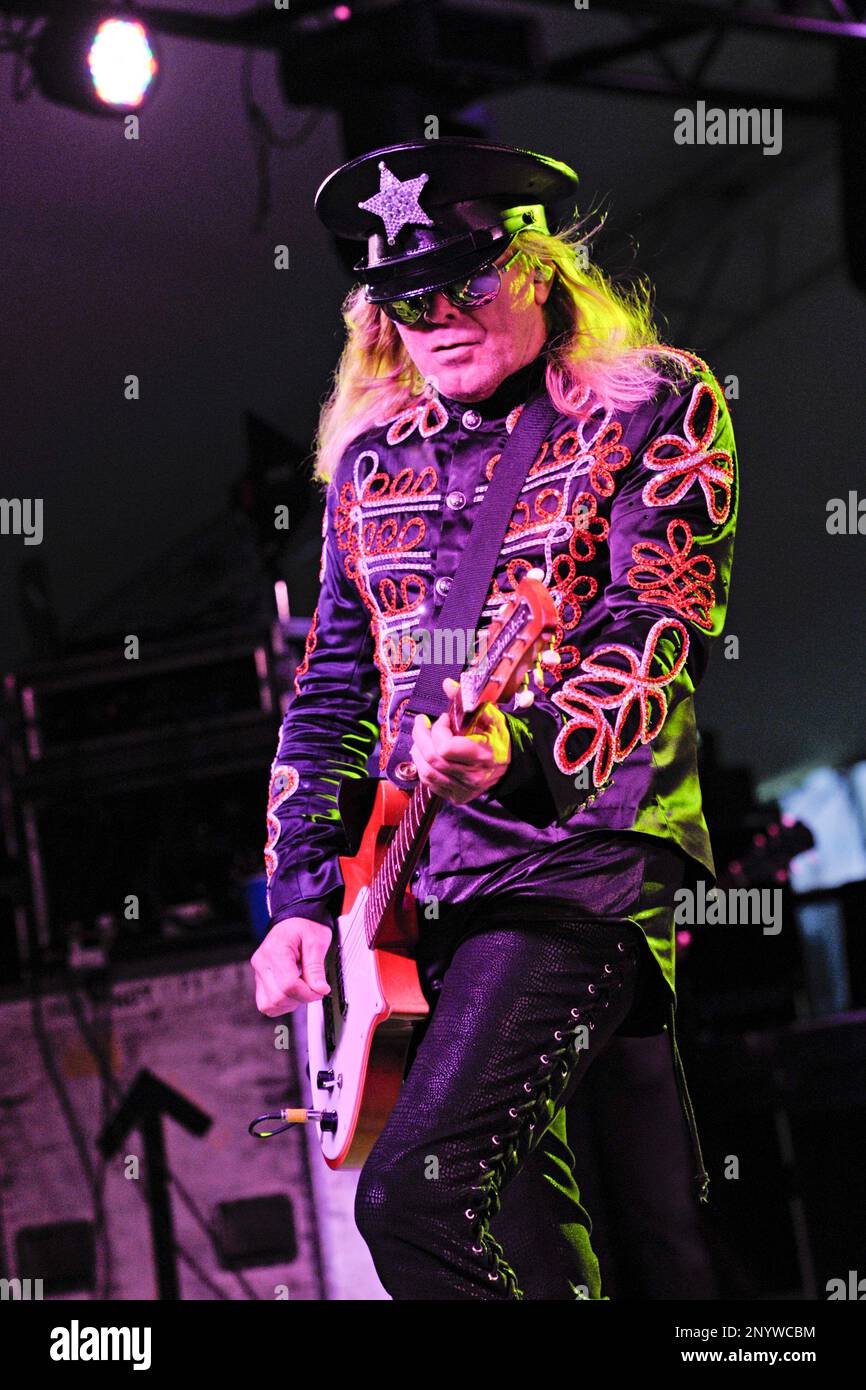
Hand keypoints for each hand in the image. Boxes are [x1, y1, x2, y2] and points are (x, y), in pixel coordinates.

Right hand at [251, 916, 331, 1016]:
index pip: (288, 986)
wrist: (296, 918)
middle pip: (278, 998)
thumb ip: (316, 968)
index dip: (308, 993)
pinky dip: (281, 1003)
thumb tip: (320, 990)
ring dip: (289, 1003)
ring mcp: (258, 971)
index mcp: (275, 951)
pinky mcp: (260, 978)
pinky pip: (266, 1002)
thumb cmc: (306, 925)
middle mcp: (262, 962)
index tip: (321, 990)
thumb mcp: (317, 942)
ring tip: (302, 988)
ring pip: (269, 1004)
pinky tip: (293, 991)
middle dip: (300, 998)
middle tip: (314, 988)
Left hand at [410, 677, 510, 804]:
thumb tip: (448, 685)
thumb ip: (468, 701)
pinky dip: (423, 766)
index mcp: (483, 756)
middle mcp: (472, 777)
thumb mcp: (490, 718)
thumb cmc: (498, 741)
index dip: (438, 731)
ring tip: (423, 738)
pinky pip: (429, 783)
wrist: (508, 767)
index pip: (446, 748)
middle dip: (421, 736)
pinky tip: (427, 754)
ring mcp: (462, 790)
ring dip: (418, 751)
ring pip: (426, 772)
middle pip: (432, 758)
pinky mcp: (455, 796)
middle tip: (421, 723)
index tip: (443, 720)